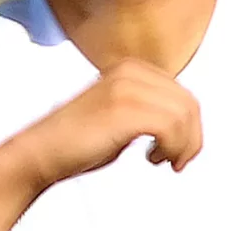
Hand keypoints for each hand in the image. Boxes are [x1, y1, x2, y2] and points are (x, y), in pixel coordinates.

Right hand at [0, 58, 201, 190]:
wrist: (40, 153)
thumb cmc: (78, 143)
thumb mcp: (119, 116)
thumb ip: (147, 110)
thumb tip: (184, 124)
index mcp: (131, 68)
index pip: (182, 94)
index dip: (188, 127)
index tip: (174, 151)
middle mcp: (131, 71)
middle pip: (189, 103)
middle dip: (191, 138)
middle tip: (175, 162)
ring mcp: (127, 88)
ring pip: (184, 115)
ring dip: (182, 145)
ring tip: (162, 161)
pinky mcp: (124, 109)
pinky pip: (171, 127)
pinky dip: (172, 148)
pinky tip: (153, 160)